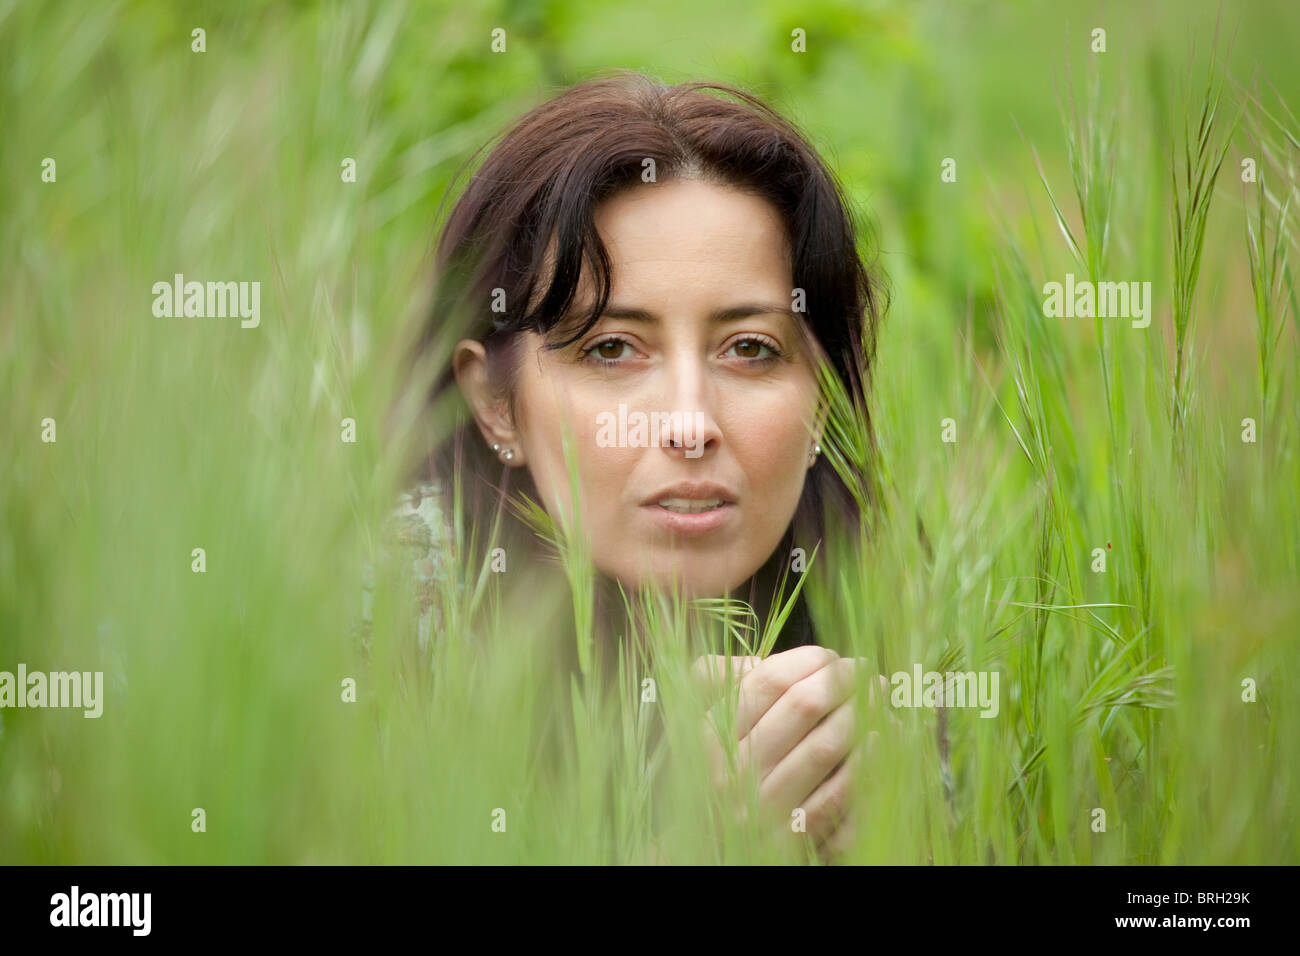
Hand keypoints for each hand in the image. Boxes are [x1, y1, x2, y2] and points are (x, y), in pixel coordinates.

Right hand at [692, 646, 883, 860]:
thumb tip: (759, 658)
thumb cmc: (727, 773)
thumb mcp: (710, 728)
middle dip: (842, 681)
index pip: (767, 681)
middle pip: (802, 706)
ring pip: (825, 746)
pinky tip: (881, 740)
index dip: (807, 661)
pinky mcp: (791, 841)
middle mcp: (733, 772)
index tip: (831, 657)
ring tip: (877, 697)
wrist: (724, 851)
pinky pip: (838, 795)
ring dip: (861, 714)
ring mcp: (762, 809)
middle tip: (863, 671)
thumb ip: (721, 683)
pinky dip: (866, 763)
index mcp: (711, 735)